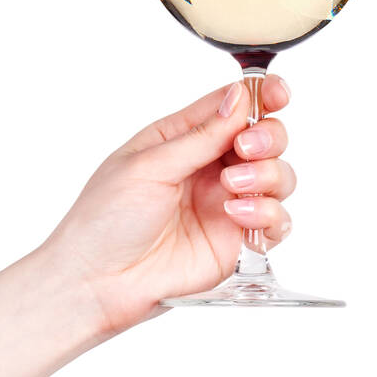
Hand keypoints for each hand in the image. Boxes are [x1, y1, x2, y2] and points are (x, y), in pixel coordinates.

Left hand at [41, 77, 295, 333]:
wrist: (97, 282)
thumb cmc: (104, 220)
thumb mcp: (147, 165)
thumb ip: (200, 136)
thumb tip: (239, 99)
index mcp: (183, 139)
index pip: (234, 106)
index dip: (263, 95)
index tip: (278, 94)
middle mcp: (211, 168)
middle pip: (266, 138)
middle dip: (267, 137)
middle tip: (246, 148)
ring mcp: (227, 203)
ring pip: (279, 176)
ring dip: (267, 175)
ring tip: (233, 187)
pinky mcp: (238, 241)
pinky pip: (277, 221)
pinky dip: (268, 214)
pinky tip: (237, 216)